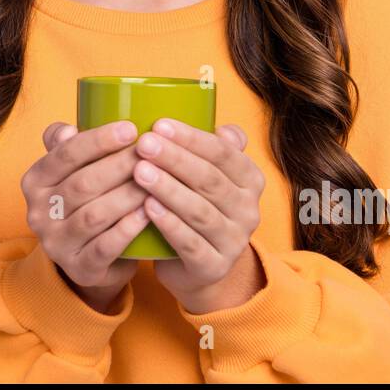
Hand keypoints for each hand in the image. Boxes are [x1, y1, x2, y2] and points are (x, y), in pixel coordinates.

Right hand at [20, 120, 150, 312]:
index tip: (132, 129)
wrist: (89, 257)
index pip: (65, 155)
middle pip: (82, 184)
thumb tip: (69, 130)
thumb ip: (66, 145)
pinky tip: (149, 213)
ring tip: (156, 180)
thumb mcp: (71, 170)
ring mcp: (56, 243)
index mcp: (34, 181)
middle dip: (120, 166)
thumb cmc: (86, 200)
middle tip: (152, 154)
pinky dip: (127, 229)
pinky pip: (104, 248)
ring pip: (94, 215)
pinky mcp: (79, 268)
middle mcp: (38, 213)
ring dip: (127, 196)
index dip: (99, 140)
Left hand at [132, 119, 266, 312]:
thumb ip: (214, 147)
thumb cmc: (199, 206)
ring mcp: (234, 241)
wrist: (199, 266)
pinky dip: (169, 225)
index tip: (159, 124)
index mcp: (250, 180)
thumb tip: (216, 122)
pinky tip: (146, 208)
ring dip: (168, 189)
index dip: (191, 138)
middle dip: (175, 159)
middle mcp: (248, 210)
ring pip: (200, 211)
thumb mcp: (211, 175)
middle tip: (143, 144)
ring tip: (139, 172)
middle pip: (210, 179)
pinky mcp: (213, 267)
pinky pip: (190, 243)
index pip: (223, 153)